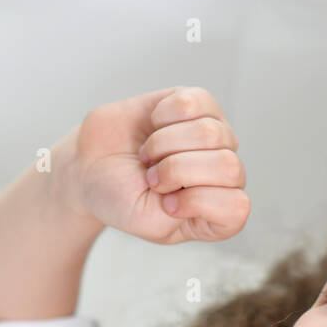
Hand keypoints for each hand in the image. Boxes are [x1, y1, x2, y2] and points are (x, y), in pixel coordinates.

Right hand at [66, 86, 249, 243]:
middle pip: (228, 166)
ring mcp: (215, 137)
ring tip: (149, 154)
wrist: (88, 167)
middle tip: (152, 177)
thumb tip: (220, 171)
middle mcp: (225, 174)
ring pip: (210, 133)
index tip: (166, 204)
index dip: (197, 202)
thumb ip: (192, 212)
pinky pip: (193, 102)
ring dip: (165, 144)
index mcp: (220, 211)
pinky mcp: (196, 104)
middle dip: (177, 171)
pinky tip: (153, 125)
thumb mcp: (153, 223)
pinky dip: (163, 115)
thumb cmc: (121, 199)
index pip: (237, 207)